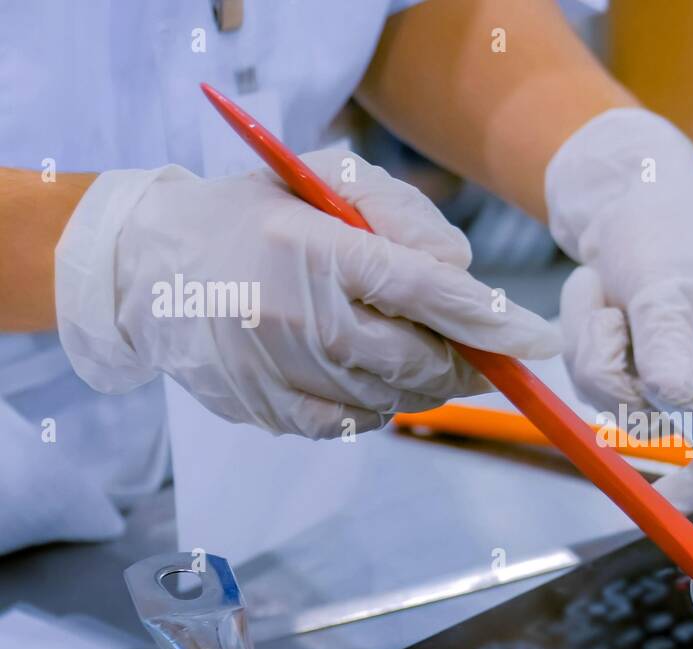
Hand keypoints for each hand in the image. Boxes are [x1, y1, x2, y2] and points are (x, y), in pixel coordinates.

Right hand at [55, 149, 559, 438]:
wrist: (152, 270)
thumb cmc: (256, 216)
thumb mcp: (323, 178)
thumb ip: (401, 213)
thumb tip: (461, 274)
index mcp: (312, 249)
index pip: (422, 292)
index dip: (489, 321)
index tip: (539, 340)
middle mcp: (294, 317)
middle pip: (417, 361)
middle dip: (461, 360)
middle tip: (479, 352)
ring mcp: (277, 373)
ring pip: (392, 399)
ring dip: (419, 381)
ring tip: (398, 344)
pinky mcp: (266, 412)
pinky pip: (353, 424)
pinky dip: (376, 403)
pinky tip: (360, 369)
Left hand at [547, 110, 692, 510]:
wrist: (622, 190)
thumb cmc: (666, 221)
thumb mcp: (669, 273)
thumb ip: (670, 334)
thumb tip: (676, 395)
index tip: (674, 499)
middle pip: (660, 424)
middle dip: (622, 373)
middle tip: (618, 315)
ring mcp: (662, 374)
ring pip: (612, 399)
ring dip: (595, 342)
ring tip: (609, 292)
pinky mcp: (625, 365)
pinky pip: (587, 375)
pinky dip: (581, 330)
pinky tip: (598, 293)